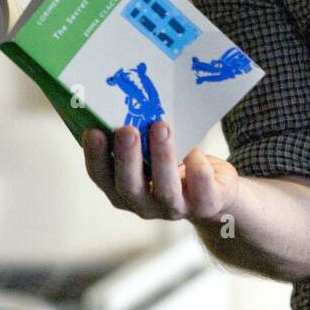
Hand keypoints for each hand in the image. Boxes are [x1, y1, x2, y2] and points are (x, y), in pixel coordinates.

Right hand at [82, 122, 239, 224]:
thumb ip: (137, 140)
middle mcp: (144, 205)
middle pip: (129, 186)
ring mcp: (174, 209)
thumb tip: (124, 101)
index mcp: (122, 191)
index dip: (95, 157)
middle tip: (127, 130)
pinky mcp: (205, 205)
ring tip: (161, 127)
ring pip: (165, 188)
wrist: (216, 191)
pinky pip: (200, 184)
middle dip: (126, 157)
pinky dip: (196, 162)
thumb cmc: (174, 166)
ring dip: (162, 156)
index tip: (92, 131)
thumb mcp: (151, 156)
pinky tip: (194, 147)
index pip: (101, 177)